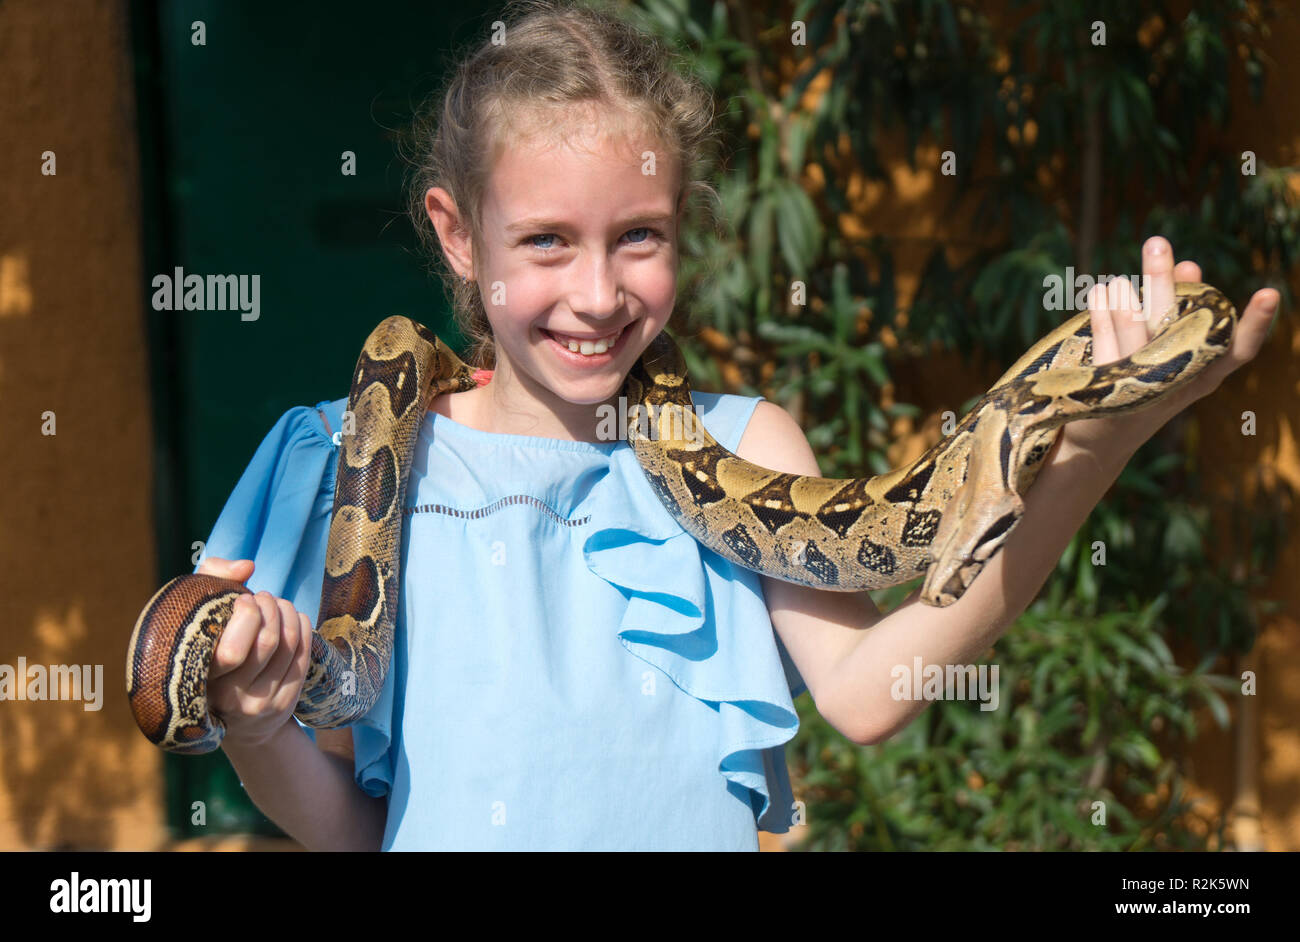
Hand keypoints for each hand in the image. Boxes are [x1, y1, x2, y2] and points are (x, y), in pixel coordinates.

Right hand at [197, 557, 313, 749]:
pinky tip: (293, 618)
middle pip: (268, 641)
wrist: (225, 712)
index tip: (243, 599)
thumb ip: (212, 577)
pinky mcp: (284, 704)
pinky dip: (302, 628)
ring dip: (288, 613)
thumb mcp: (197, 612)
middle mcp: (229, 697)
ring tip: (277, 604)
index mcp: (200, 678)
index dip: (247, 615)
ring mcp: (259, 704)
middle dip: (271, 607)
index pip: (233, 650)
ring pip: (289, 645)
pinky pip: (303, 657)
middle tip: (264, 597)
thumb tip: (247, 567)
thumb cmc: (207, 645)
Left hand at [1060, 236, 1280, 456]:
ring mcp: (1142, 388)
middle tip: (1157, 242)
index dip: (1256, 324)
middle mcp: (1179, 382)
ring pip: (1135, 331)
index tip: (1270, 293)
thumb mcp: (1169, 351)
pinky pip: (1105, 341)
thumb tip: (1188, 264)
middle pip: (1175, 326)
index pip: (1239, 350)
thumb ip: (1178, 310)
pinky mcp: (1107, 392)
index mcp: (1204, 376)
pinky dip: (1102, 314)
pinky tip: (1100, 293)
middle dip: (1162, 281)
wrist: (1101, 440)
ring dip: (1125, 298)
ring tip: (1117, 280)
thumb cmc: (1144, 385)